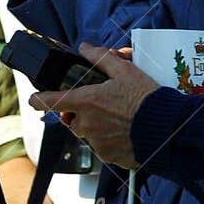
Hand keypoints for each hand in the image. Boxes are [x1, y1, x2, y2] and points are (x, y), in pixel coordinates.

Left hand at [30, 46, 157, 169]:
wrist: (167, 129)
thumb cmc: (147, 99)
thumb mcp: (126, 70)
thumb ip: (101, 58)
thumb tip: (85, 47)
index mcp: (86, 102)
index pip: (49, 101)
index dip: (39, 99)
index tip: (36, 98)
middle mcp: (86, 124)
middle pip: (72, 119)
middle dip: (82, 112)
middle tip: (103, 104)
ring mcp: (96, 142)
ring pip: (88, 133)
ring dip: (96, 126)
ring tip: (119, 118)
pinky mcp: (108, 156)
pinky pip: (102, 147)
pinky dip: (109, 140)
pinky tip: (125, 131)